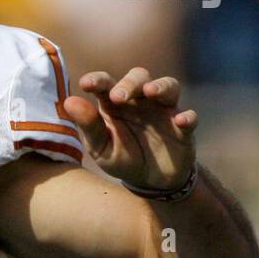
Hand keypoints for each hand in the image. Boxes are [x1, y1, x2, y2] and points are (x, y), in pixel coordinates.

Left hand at [62, 67, 196, 190]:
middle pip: (139, 77)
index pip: (106, 83)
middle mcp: (140, 100)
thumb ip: (88, 125)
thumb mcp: (100, 147)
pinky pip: (190, 117)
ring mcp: (163, 111)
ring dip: (161, 86)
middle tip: (117, 97)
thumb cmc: (121, 157)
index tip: (86, 84)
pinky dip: (187, 117)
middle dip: (129, 83)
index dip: (97, 80)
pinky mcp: (183, 127)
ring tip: (150, 92)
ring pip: (168, 86)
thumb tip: (69, 101)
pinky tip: (181, 121)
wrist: (149, 180)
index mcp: (114, 103)